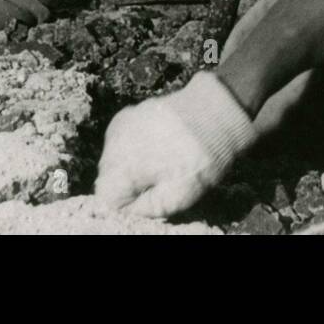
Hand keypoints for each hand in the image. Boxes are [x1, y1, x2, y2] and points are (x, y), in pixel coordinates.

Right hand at [95, 72, 256, 217]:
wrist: (217, 113)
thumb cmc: (199, 157)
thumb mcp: (178, 196)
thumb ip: (146, 209)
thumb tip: (129, 211)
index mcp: (122, 163)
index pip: (106, 196)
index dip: (126, 205)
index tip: (148, 200)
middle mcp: (114, 141)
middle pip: (108, 177)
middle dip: (128, 185)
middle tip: (159, 182)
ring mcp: (121, 124)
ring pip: (113, 158)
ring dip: (131, 166)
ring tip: (162, 163)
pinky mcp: (130, 113)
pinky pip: (121, 141)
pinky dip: (133, 148)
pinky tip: (157, 147)